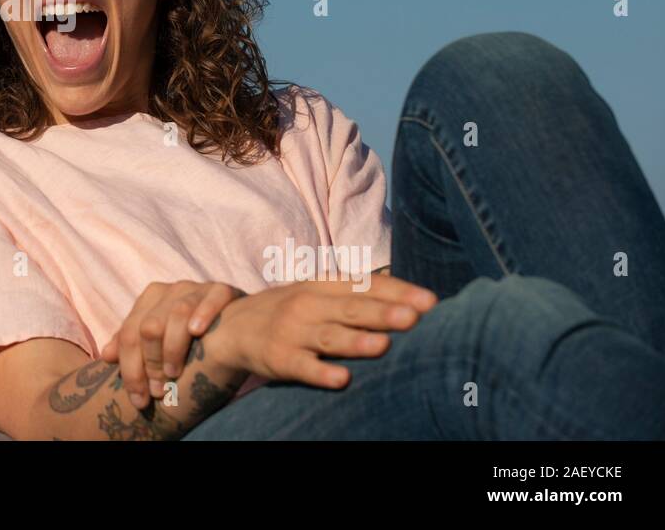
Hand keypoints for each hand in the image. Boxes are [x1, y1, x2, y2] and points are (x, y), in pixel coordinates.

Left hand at [99, 280, 241, 409]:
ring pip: (177, 314)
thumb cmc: (194, 340)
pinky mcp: (223, 290)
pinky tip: (197, 331)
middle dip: (150, 363)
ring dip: (173, 348)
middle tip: (157, 391)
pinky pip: (212, 297)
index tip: (138, 397)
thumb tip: (105, 354)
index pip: (130, 333)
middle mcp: (172, 289)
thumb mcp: (160, 343)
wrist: (241, 325)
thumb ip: (133, 346)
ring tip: (173, 374)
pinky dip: (203, 312)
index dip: (131, 368)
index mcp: (152, 297)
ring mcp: (198, 288)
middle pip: (149, 326)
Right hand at [223, 274, 438, 388]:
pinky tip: (341, 378)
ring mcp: (293, 331)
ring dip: (356, 341)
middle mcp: (309, 304)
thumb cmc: (292, 311)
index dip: (397, 291)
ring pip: (329, 336)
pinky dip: (321, 372)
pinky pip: (302, 366)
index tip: (430, 301)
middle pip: (351, 309)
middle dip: (383, 313)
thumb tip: (414, 303)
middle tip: (413, 318)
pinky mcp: (279, 357)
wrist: (234, 326)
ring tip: (383, 345)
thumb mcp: (318, 294)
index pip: (365, 285)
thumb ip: (358, 296)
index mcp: (323, 286)